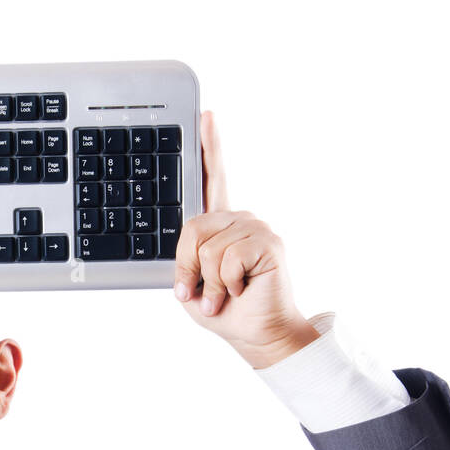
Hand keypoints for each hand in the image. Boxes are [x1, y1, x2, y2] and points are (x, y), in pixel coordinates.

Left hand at [173, 112, 318, 368]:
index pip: (213, 181)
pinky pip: (227, 257)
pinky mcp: (268, 241)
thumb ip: (184, 256)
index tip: (206, 115)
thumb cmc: (225, 310)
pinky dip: (225, 284)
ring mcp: (255, 228)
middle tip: (201, 291)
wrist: (257, 334)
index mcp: (220, 225)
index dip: (210, 147)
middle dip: (189, 267)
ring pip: (208, 247)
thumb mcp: (191, 282)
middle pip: (192, 228)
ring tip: (225, 294)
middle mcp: (239, 219)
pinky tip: (239, 290)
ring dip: (210, 282)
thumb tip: (181, 238)